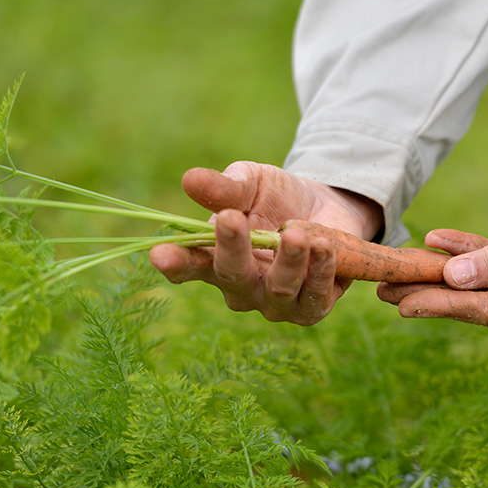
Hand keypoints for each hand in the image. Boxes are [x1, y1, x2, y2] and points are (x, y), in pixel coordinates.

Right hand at [149, 162, 382, 324]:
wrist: (327, 206)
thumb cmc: (277, 198)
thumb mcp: (251, 183)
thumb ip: (225, 187)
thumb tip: (191, 179)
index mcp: (215, 258)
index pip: (189, 266)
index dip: (175, 263)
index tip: (160, 254)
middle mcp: (241, 288)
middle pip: (232, 277)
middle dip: (232, 249)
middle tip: (232, 218)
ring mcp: (276, 303)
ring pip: (279, 290)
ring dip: (289, 261)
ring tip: (297, 233)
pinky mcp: (311, 308)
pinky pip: (315, 297)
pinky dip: (321, 272)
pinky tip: (323, 246)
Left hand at [376, 187, 487, 343]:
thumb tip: (452, 277)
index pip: (485, 312)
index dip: (441, 306)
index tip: (402, 303)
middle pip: (475, 303)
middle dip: (429, 294)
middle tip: (383, 290)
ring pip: (478, 284)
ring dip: (440, 273)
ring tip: (398, 269)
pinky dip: (468, 252)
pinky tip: (436, 241)